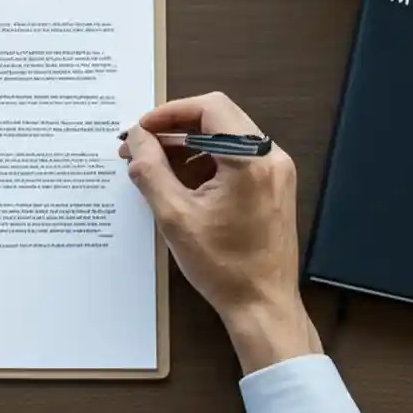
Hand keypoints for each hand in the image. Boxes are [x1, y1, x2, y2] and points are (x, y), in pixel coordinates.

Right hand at [120, 92, 320, 373]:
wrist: (262, 305)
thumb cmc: (223, 266)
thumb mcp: (175, 216)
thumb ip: (151, 170)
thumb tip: (136, 138)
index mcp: (249, 160)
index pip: (208, 107)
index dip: (169, 113)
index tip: (141, 131)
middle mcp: (270, 157)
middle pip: (217, 117)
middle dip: (174, 129)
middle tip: (139, 147)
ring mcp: (276, 171)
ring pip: (225, 136)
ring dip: (187, 145)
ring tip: (153, 166)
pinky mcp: (274, 185)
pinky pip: (236, 156)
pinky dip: (205, 160)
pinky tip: (179, 181)